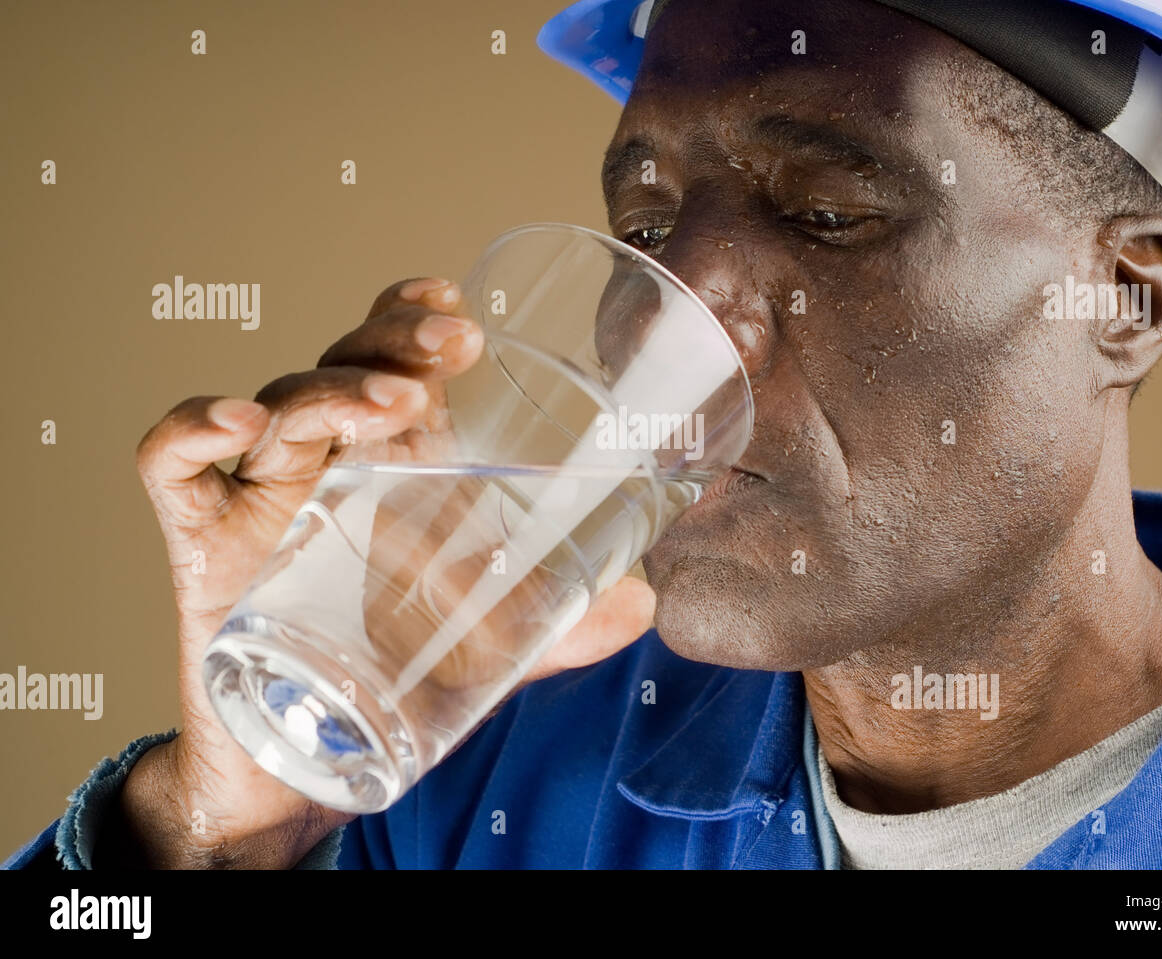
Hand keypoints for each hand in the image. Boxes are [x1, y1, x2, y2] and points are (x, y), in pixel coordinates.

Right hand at [117, 278, 654, 867]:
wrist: (296, 759)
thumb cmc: (388, 674)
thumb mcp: (486, 646)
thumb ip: (559, 624)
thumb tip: (644, 603)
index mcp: (387, 461)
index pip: (392, 361)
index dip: (414, 318)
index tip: (460, 307)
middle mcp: (324, 460)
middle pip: (344, 364)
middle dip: (393, 339)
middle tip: (450, 343)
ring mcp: (260, 493)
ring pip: (280, 403)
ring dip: (334, 389)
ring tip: (393, 404)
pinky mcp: (202, 540)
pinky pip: (172, 466)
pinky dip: (191, 430)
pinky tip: (237, 425)